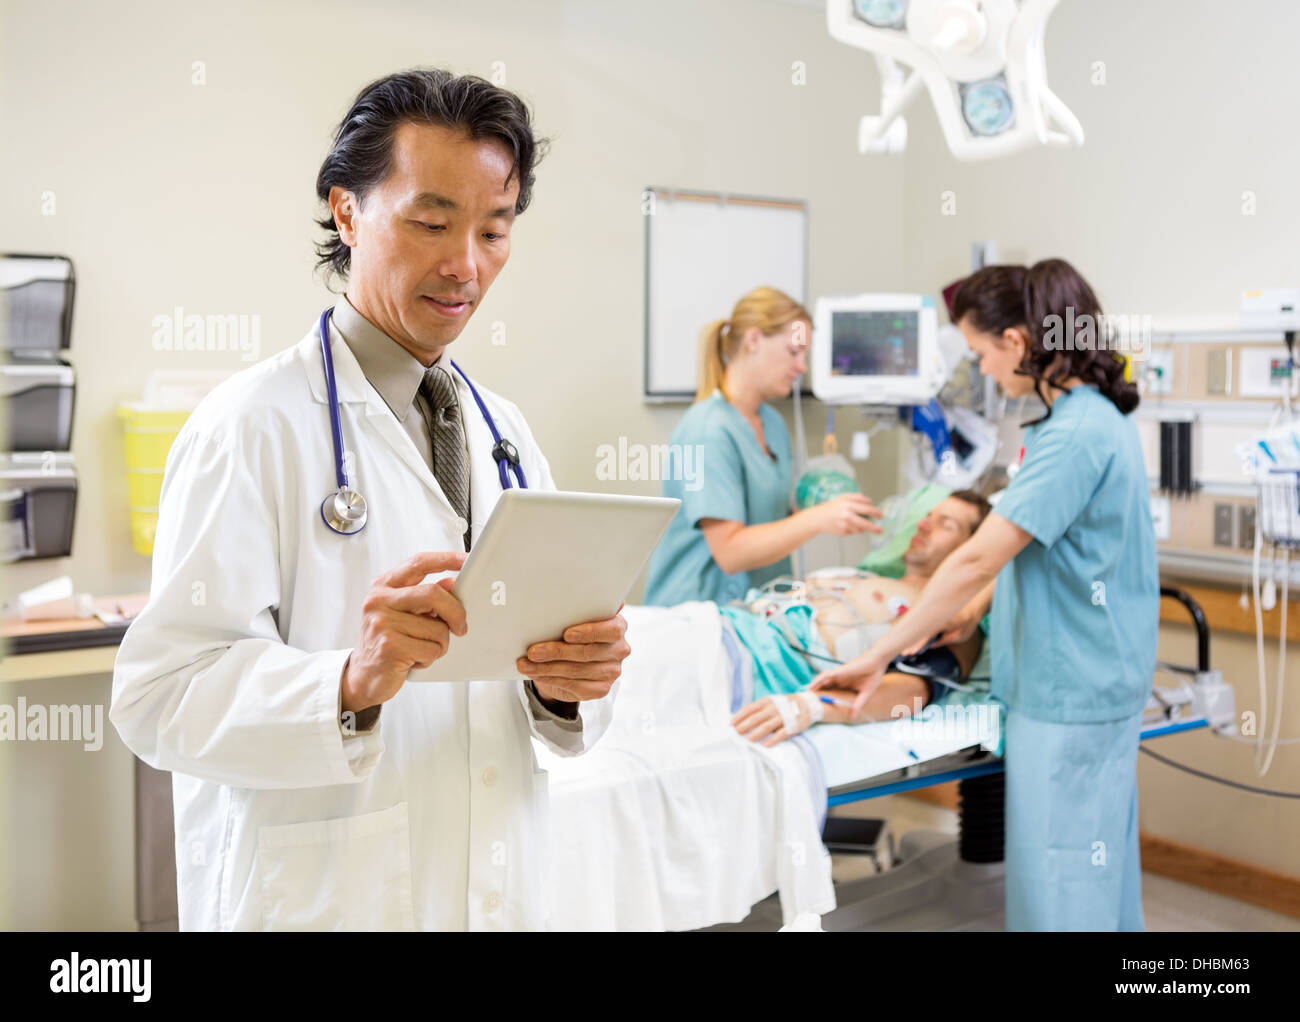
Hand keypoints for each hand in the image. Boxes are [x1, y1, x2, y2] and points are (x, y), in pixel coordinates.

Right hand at [342, 551, 467, 712]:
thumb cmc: (386, 643)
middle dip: (456, 612)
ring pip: (438, 628)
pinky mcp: (389, 646)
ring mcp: (382, 623)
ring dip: (439, 644)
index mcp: (384, 586)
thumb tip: (452, 583)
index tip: (467, 559)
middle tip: (460, 627)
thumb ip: (425, 597)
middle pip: (434, 594)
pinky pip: (431, 650)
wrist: (362, 677)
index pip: (420, 563)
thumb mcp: (403, 614)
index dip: (447, 558)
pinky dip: (430, 659)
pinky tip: (413, 660)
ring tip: (420, 649)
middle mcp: (379, 601)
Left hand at [517, 606, 629, 704]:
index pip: (611, 630)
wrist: (570, 660)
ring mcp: (612, 671)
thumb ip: (574, 613)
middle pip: (588, 652)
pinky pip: (574, 686)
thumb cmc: (572, 634)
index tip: (567, 634)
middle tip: (533, 651)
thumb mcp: (573, 620)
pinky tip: (536, 674)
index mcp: (617, 626)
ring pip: (577, 670)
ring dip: (547, 667)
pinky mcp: (601, 689)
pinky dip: (551, 679)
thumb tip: (564, 596)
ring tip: (526, 664)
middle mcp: (619, 649)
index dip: (590, 632)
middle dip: (557, 651)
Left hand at [732, 692, 817, 746]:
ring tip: (749, 739)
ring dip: (757, 733)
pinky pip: (782, 734)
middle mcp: (774, 708)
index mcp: (767, 701)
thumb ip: (759, 709)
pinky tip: (765, 745)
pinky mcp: (793, 726)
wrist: (807, 704)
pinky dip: (773, 739)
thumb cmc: (784, 705)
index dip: (740, 715)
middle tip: (737, 732)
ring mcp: (784, 717)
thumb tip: (741, 719)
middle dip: (745, 725)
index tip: (731, 723)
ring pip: (768, 726)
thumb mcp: (771, 702)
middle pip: (757, 717)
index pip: (751, 708)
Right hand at [805, 493, 882, 536]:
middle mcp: (847, 516)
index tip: (881, 515)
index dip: (875, 512)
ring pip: (860, 529)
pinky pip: (853, 532)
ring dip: (862, 528)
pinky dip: (854, 529)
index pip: (866, 509)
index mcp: (848, 505)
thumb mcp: (844, 497)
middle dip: (874, 528)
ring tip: (855, 522)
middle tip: (880, 530)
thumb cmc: (832, 507)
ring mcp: (845, 525)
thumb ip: (858, 497)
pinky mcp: (843, 532)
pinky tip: (847, 525)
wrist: (819, 518)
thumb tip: (870, 501)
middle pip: (865, 524)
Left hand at [809, 649, 888, 713]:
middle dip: (816, 693)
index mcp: (845, 684)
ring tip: (806, 695)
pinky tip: (812, 687)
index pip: (831, 691)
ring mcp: (838, 674)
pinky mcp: (839, 671)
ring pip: (822, 681)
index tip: (817, 706)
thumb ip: (858, 703)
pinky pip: (825, 675)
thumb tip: (853, 715)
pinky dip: (817, 681)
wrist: (878, 663)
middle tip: (807, 702)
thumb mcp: (865, 693)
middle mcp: (839, 679)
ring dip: (814, 687)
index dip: (824, 697)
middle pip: (824, 686)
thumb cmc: (873, 675)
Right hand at [902, 598, 982, 654]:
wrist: (972, 605)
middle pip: (919, 631)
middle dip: (911, 642)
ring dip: (911, 636)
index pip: (926, 635)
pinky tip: (911, 638)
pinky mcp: (932, 613)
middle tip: (904, 652)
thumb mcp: (960, 636)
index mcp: (942, 622)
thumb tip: (931, 645)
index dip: (918, 644)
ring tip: (906, 647)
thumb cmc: (968, 621)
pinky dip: (916, 630)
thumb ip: (944, 640)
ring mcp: (932, 614)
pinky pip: (922, 622)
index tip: (911, 652)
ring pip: (919, 625)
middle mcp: (934, 616)